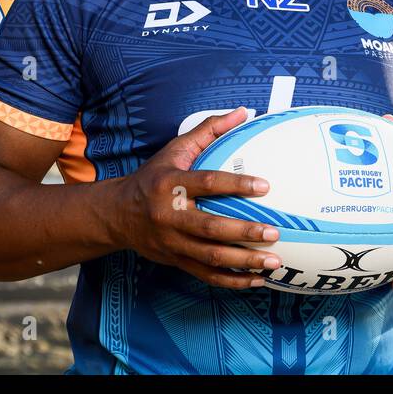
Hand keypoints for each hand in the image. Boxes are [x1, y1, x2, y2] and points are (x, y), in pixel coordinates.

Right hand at [108, 107, 282, 289]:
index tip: (266, 186)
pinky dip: (233, 280)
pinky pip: (206, 275)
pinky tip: (257, 280)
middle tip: (274, 232)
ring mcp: (172, 242)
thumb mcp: (175, 150)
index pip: (206, 183)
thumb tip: (243, 112)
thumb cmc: (154, 178)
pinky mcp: (175, 261)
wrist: (118, 214)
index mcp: (170, 184)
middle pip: (210, 228)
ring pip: (210, 256)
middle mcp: (169, 215)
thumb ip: (208, 130)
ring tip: (274, 261)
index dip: (236, 185)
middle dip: (244, 232)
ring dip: (245, 262)